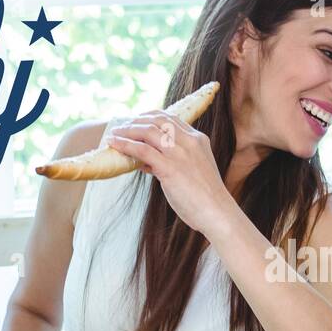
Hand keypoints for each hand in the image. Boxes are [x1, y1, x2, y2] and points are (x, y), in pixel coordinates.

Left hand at [104, 112, 234, 236]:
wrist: (217, 212)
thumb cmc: (205, 198)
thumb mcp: (193, 171)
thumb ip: (172, 162)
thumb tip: (145, 161)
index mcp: (198, 140)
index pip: (171, 119)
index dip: (151, 117)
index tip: (138, 121)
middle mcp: (189, 142)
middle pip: (158, 120)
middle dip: (137, 121)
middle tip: (123, 127)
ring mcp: (179, 153)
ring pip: (148, 131)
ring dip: (127, 131)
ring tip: (114, 134)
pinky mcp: (169, 167)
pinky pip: (142, 150)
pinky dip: (125, 145)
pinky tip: (115, 144)